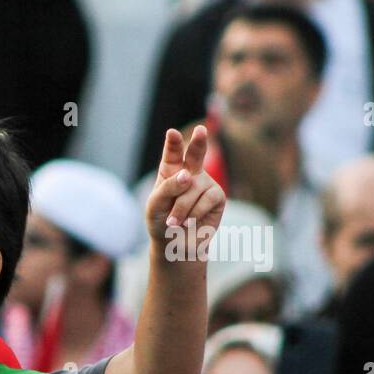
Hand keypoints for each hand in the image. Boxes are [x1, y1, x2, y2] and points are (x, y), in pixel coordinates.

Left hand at [146, 126, 225, 259]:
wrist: (175, 242)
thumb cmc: (161, 220)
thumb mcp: (156, 204)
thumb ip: (168, 187)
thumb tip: (188, 175)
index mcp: (171, 170)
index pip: (172, 154)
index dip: (173, 143)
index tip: (171, 133)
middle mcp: (190, 172)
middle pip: (195, 154)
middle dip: (199, 142)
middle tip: (201, 131)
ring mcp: (205, 183)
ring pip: (193, 189)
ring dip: (181, 209)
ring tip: (174, 220)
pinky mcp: (217, 196)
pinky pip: (206, 200)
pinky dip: (194, 213)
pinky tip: (189, 221)